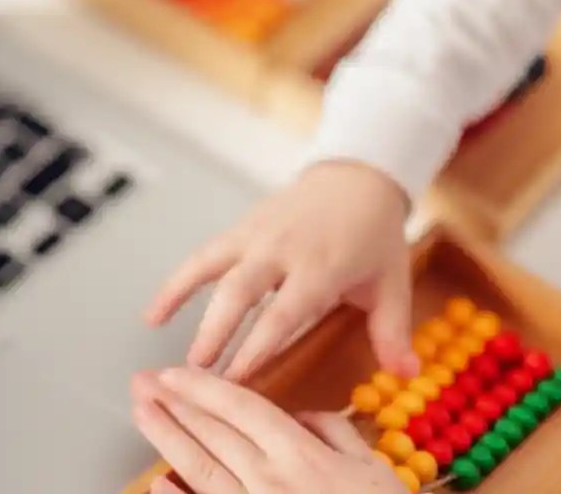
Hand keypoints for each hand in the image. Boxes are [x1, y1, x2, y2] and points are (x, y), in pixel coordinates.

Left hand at [131, 368, 405, 493]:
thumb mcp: (373, 467)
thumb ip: (334, 432)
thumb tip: (301, 416)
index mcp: (300, 455)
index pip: (240, 407)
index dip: (203, 387)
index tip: (173, 372)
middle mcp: (268, 480)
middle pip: (211, 433)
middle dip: (173, 404)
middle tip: (141, 383)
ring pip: (199, 469)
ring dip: (165, 438)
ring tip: (140, 413)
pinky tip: (158, 484)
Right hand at [146, 160, 416, 380]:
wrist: (355, 178)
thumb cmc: (374, 237)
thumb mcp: (392, 283)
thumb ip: (393, 331)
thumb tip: (407, 375)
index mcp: (322, 265)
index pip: (284, 312)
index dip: (257, 346)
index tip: (238, 382)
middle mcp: (283, 248)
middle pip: (239, 292)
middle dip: (216, 334)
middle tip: (199, 377)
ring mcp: (256, 235)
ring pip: (214, 271)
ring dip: (189, 312)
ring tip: (178, 358)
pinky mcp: (240, 229)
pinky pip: (202, 257)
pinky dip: (176, 284)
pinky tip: (152, 315)